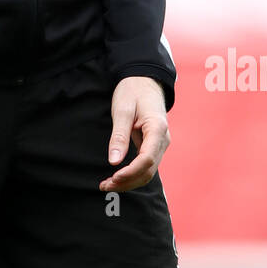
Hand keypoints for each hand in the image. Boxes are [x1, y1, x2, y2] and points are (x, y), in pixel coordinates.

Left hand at [99, 76, 169, 191]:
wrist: (144, 81)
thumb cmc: (133, 92)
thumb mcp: (122, 110)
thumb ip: (119, 136)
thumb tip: (114, 162)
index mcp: (157, 129)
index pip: (147, 159)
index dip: (130, 172)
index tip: (113, 177)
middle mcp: (163, 140)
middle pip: (148, 170)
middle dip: (127, 181)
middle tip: (104, 186)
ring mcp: (160, 144)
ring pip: (147, 171)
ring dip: (129, 181)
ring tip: (107, 185)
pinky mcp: (153, 146)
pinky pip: (145, 166)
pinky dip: (132, 174)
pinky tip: (116, 178)